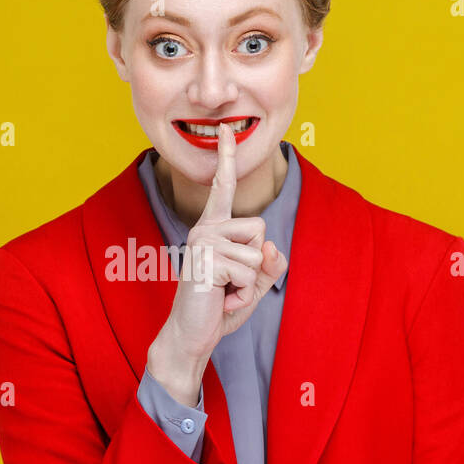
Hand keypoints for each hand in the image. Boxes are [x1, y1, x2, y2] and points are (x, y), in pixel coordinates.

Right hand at [147, 122, 288, 403]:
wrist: (192, 335)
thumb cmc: (220, 306)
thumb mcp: (255, 283)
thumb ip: (270, 263)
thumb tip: (270, 247)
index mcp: (213, 227)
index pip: (223, 187)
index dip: (226, 158)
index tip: (225, 129)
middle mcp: (205, 228)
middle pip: (260, 229)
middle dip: (256, 264)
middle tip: (229, 284)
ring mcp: (203, 242)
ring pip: (257, 253)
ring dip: (249, 283)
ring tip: (224, 292)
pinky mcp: (207, 260)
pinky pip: (248, 273)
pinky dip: (241, 294)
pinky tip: (220, 299)